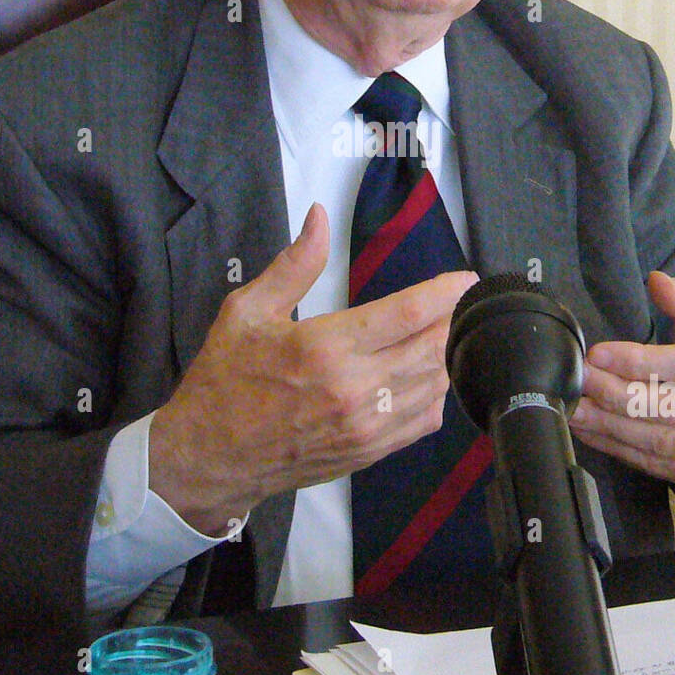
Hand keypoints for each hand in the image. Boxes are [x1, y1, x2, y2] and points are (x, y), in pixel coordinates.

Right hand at [149, 203, 476, 533]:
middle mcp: (353, 389)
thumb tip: (318, 217)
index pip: (407, 314)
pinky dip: (437, 394)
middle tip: (458, 302)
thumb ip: (294, 264)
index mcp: (325, 348)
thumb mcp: (247, 310)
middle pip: (432, 348)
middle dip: (453, 320)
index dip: (444, 293)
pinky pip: (424, 421)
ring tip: (445, 332)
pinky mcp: (368, 451)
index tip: (464, 279)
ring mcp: (365, 426)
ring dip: (448, 355)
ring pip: (435, 385)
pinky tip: (428, 375)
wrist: (210, 456)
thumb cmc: (225, 382)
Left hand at [569, 271, 674, 487]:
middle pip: (667, 409)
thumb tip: (658, 281)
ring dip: (609, 426)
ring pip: (659, 442)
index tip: (597, 354)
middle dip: (615, 395)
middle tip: (579, 380)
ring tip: (575, 408)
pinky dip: (618, 449)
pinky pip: (655, 466)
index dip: (636, 362)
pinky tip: (591, 432)